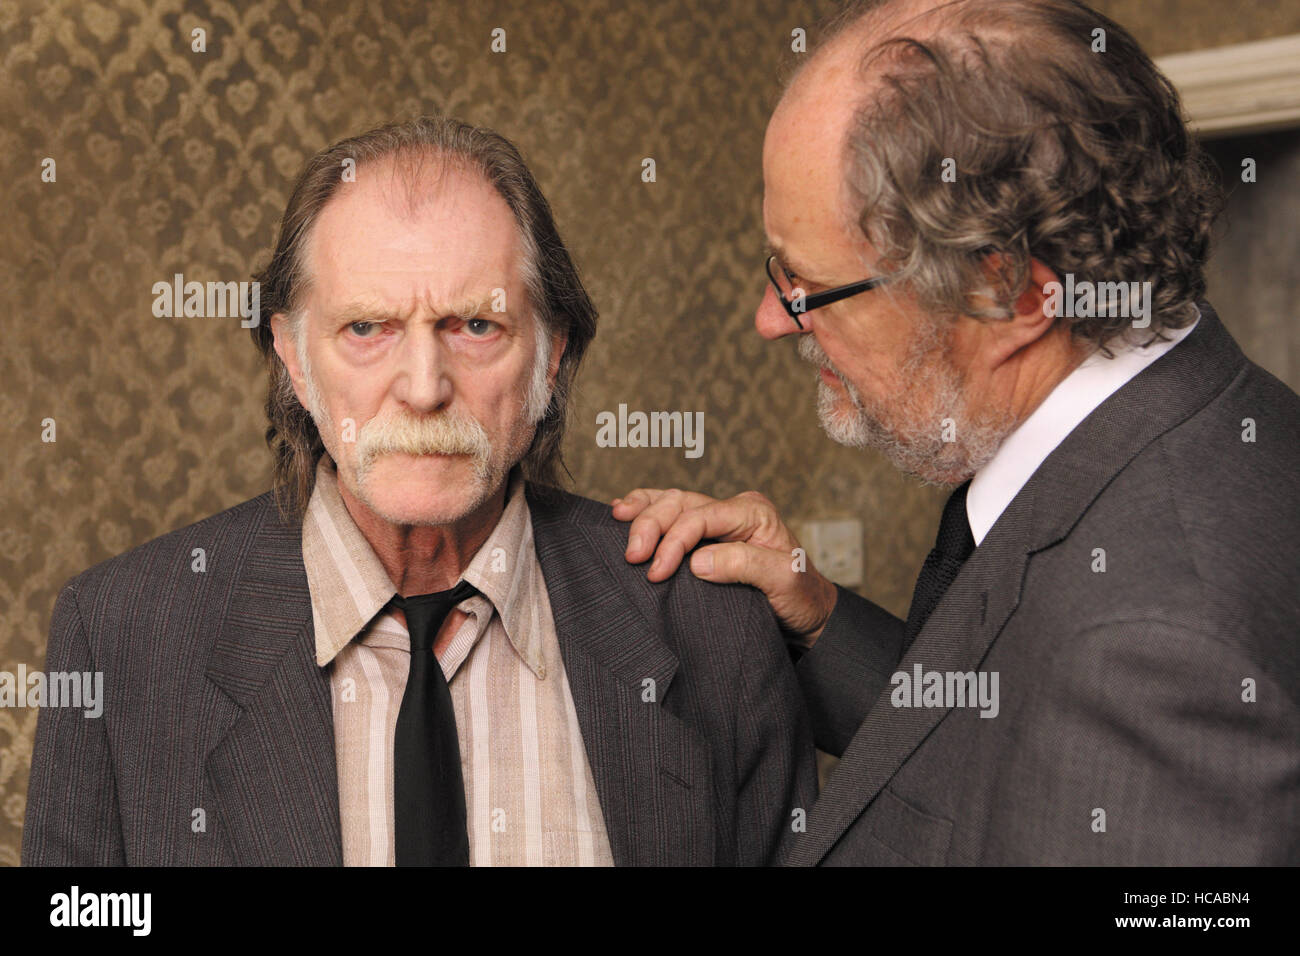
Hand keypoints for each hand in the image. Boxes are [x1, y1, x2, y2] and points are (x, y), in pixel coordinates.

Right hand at [611, 488, 838, 647]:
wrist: (808, 615)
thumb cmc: (800, 598)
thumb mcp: (783, 582)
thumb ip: (744, 566)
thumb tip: (698, 561)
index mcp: (753, 512)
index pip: (701, 516)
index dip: (673, 541)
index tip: (656, 572)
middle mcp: (734, 509)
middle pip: (680, 503)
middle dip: (651, 525)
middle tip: (632, 557)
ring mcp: (719, 520)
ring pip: (671, 502)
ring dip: (643, 512)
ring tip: (618, 521)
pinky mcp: (707, 535)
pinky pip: (672, 513)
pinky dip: (647, 510)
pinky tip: (625, 511)